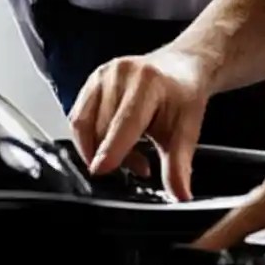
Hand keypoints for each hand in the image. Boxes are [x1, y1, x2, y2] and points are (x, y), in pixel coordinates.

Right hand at [69, 49, 211, 200]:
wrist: (180, 69)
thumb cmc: (182, 96)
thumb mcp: (186, 132)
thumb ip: (178, 167)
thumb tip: (179, 196)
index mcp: (147, 82)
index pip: (123, 122)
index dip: (110, 149)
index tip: (101, 170)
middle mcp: (120, 74)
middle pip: (102, 127)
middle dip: (115, 156)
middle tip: (140, 166)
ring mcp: (102, 75)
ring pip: (85, 125)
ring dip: (100, 149)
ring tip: (129, 153)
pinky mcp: (91, 81)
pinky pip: (79, 118)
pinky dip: (91, 138)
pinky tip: (114, 141)